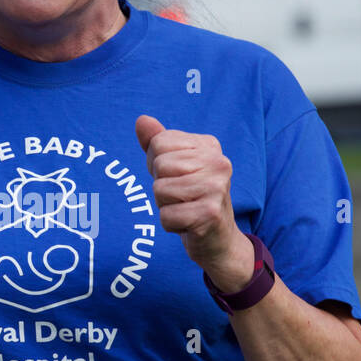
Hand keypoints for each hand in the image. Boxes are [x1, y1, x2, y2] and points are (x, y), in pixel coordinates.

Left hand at [135, 114, 253, 287]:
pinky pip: (165, 216)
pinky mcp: (209, 214)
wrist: (218, 240)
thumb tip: (141, 120)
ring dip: (165, 206)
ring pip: (160, 191)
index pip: (159, 143)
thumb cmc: (190, 199)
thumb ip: (157, 143)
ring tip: (185, 209)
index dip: (158, 165)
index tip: (178, 178)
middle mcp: (218, 162)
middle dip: (161, 187)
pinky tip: (188, 225)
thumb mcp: (173, 167)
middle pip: (159, 166)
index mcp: (209, 145)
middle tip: (182, 198)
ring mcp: (216, 188)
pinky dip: (170, 225)